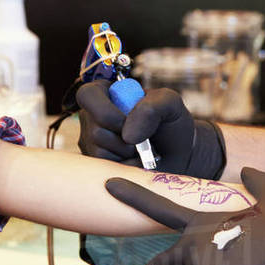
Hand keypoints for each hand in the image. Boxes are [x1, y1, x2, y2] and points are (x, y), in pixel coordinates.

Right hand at [76, 80, 225, 178]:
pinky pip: (105, 170)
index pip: (87, 95)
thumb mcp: (170, 104)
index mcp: (105, 93)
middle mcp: (92, 117)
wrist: (178, 153)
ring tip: (142, 150)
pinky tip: (136, 161)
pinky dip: (126, 168)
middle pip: (96, 131)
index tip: (128, 121)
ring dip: (128, 155)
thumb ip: (152, 107)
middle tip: (144, 139)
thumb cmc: (171, 124)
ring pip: (100, 154)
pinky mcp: (97, 164)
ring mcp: (91, 143)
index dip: (106, 111)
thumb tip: (127, 135)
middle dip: (125, 140)